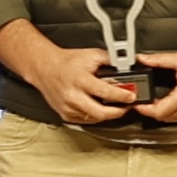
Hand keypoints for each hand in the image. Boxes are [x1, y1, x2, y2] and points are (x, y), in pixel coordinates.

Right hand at [8, 29, 152, 130]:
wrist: (45, 68)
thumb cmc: (67, 62)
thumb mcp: (91, 55)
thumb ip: (111, 61)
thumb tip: (128, 65)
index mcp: (80, 80)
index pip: (105, 92)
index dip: (122, 96)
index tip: (131, 96)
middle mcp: (73, 96)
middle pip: (101, 112)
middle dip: (118, 112)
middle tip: (127, 106)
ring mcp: (68, 107)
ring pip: (94, 119)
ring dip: (108, 115)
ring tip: (116, 107)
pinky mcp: (66, 115)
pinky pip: (86, 120)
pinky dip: (96, 116)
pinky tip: (100, 109)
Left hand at [150, 40, 176, 128]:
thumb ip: (159, 60)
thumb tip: (144, 59)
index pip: (158, 112)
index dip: (144, 109)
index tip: (138, 103)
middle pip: (163, 117)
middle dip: (151, 110)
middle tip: (144, 99)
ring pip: (171, 120)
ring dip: (162, 112)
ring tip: (156, 101)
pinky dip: (173, 113)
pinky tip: (171, 102)